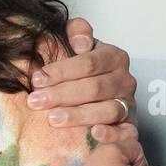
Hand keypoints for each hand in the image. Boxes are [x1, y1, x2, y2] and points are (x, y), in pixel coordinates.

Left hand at [29, 17, 138, 145]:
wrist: (95, 92)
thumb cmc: (81, 69)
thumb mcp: (77, 44)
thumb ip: (77, 31)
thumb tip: (80, 43)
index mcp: (114, 57)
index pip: (88, 63)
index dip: (62, 71)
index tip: (37, 79)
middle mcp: (124, 81)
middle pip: (94, 88)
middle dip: (62, 94)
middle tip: (36, 101)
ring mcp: (128, 104)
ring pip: (108, 110)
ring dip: (79, 115)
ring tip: (53, 118)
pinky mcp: (129, 127)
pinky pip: (126, 133)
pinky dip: (112, 134)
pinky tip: (94, 134)